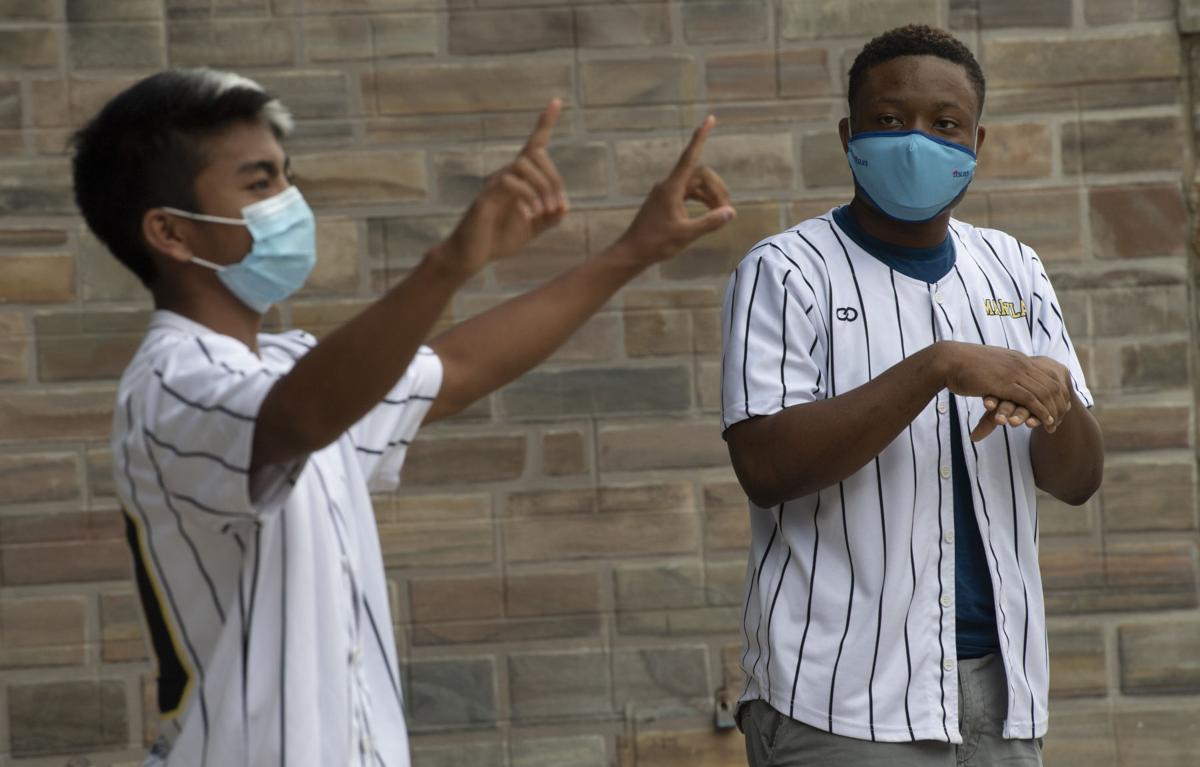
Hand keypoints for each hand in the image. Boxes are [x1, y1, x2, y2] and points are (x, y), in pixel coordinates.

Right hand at [436, 99, 567, 277]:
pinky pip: (510, 183)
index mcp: (519, 179)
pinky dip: (527, 198)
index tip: (557, 101)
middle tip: (557, 208)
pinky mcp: (485, 197)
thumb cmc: (499, 239)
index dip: (545, 122)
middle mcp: (506, 175)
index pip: (534, 144)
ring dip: (542, 188)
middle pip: (536, 155)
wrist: (471, 256)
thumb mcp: (533, 229)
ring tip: (544, 214)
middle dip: (553, 179)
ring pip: (523, 165)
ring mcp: (494, 184)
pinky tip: (529, 217)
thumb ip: (550, 216)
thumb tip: (564, 205)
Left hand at [616, 115, 736, 264]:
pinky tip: (708, 214)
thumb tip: (731, 212)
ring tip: (720, 214)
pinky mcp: (665, 202)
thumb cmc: (656, 244)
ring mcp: (665, 193)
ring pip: (694, 185)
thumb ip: (710, 222)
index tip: (709, 118)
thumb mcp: (687, 234)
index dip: (700, 137)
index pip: (690, 156)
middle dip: (716, 188)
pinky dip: (700, 200)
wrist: (631, 253)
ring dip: (709, 196)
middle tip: (725, 211)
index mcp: (671, 188)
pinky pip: (687, 193)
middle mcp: (668, 186)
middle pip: (699, 174)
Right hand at [934, 343, 1072, 440]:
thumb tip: (998, 380)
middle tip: (1063, 416)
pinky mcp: (1005, 384)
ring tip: (1055, 424)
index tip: (1060, 403)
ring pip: (1044, 392)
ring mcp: (1014, 372)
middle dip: (1060, 402)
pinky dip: (1042, 412)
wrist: (947, 360)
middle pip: (1051, 383)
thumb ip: (998, 372)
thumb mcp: (987, 366)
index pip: (1047, 374)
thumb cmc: (961, 364)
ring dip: (1053, 411)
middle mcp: (1020, 363)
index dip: (1057, 390)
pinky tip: (1046, 421)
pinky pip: (1031, 400)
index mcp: (1017, 358)